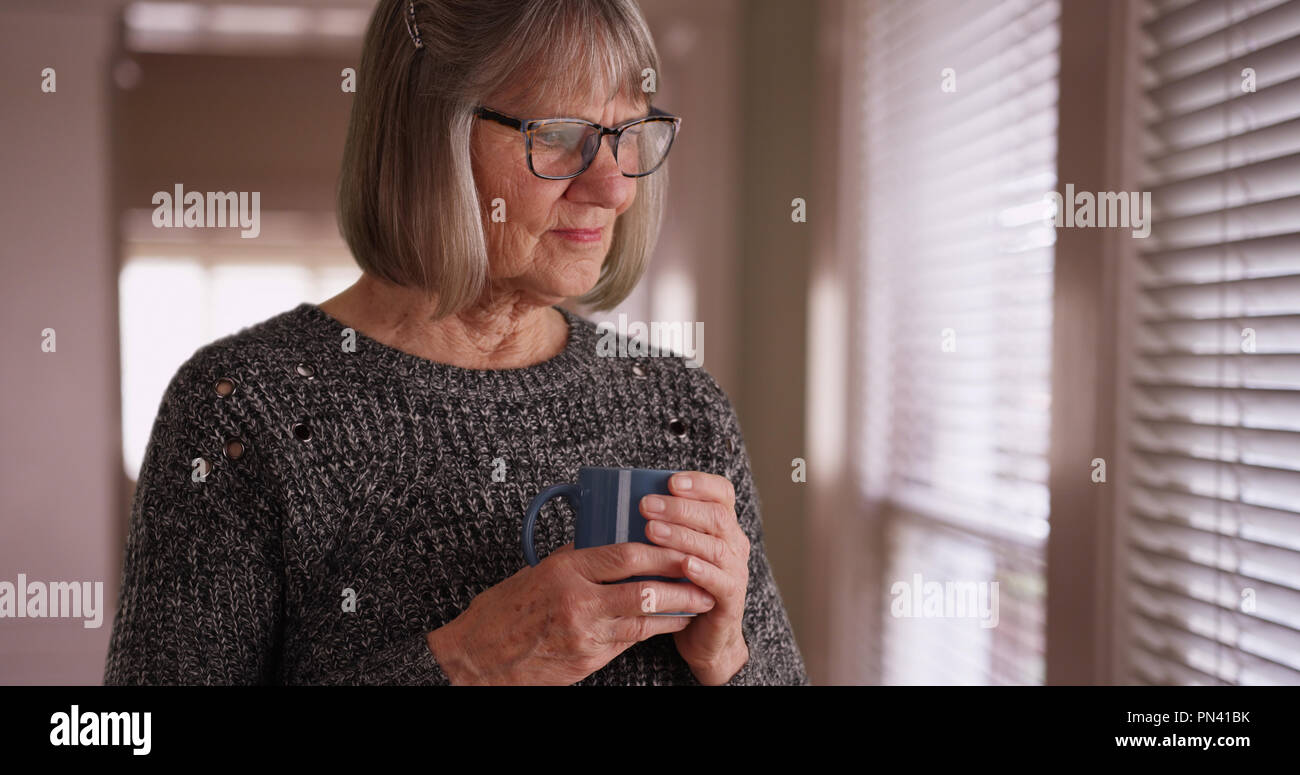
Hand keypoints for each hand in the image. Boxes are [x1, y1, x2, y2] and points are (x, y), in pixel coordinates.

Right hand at [427, 541, 716, 684]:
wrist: (477, 659)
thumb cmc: (503, 612)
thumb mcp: (538, 572)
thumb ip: (576, 559)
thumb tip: (609, 540)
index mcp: (564, 570)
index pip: (623, 555)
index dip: (660, 550)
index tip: (682, 543)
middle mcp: (577, 601)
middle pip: (642, 588)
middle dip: (680, 581)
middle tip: (704, 573)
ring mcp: (584, 633)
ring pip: (645, 619)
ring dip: (678, 609)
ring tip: (700, 599)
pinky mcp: (588, 659)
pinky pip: (632, 640)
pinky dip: (657, 629)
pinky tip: (673, 621)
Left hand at [640, 471, 750, 684]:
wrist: (705, 636)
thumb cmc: (681, 586)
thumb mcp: (673, 550)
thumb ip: (661, 526)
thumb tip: (618, 503)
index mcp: (722, 525)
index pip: (721, 493)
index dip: (699, 483)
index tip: (670, 481)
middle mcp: (733, 543)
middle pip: (716, 516)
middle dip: (679, 508)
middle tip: (645, 506)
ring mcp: (735, 570)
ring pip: (716, 547)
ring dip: (683, 536)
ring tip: (652, 531)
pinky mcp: (731, 599)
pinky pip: (721, 581)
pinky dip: (703, 571)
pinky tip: (684, 564)